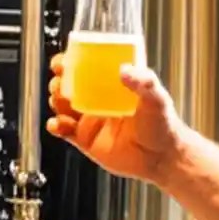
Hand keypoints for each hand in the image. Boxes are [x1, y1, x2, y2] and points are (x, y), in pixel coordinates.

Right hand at [46, 52, 187, 185]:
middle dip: (58, 81)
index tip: (64, 60)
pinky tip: (58, 124)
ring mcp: (90, 120)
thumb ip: (144, 82)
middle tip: (60, 81)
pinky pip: (63, 130)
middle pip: (68, 85)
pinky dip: (55, 126)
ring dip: (56, 100)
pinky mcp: (85, 140)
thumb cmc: (163, 125)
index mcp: (111, 85)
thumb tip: (124, 70)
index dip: (71, 62)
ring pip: (62, 106)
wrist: (162, 159)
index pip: (86, 68)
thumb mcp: (157, 98)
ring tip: (61, 101)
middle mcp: (98, 100)